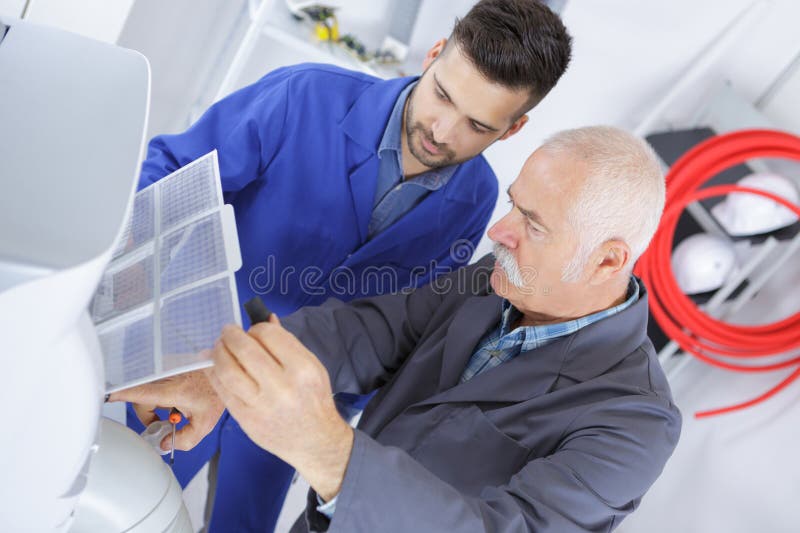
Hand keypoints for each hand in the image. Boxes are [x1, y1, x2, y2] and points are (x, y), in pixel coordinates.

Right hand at [108, 368, 223, 451]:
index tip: (105, 394)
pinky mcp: (167, 366)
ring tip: (176, 409)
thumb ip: (184, 440)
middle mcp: (167, 377)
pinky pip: (153, 383)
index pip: (139, 392)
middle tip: (164, 423)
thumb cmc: (216, 392)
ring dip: (156, 405)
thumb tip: (164, 444)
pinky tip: (177, 398)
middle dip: (148, 415)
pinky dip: (160, 395)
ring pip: (146, 392)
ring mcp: (166, 370)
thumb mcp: (204, 424)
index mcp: (174, 390)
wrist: (224, 371)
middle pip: (140, 399)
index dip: (120, 393)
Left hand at [207, 318, 353, 500]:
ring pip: (228, 370)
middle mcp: (281, 386)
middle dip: (230, 335)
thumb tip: (266, 319)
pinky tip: (215, 366)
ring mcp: (261, 405)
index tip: (253, 331)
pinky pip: (222, 391)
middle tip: (227, 332)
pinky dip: (214, 374)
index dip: (256, 328)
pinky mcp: (245, 419)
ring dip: (218, 353)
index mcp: (302, 369)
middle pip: (245, 350)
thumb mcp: (311, 366)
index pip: (269, 335)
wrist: (314, 440)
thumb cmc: (313, 399)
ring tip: (218, 347)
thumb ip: (287, 343)